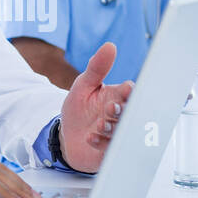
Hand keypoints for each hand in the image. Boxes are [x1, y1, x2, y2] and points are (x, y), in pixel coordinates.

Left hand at [58, 42, 133, 173]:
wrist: (67, 137)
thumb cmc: (79, 109)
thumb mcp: (83, 85)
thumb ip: (96, 68)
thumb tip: (109, 46)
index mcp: (118, 97)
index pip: (130, 92)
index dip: (130, 92)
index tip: (127, 90)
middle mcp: (120, 116)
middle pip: (129, 112)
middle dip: (121, 110)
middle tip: (111, 108)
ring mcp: (116, 134)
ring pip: (121, 131)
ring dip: (111, 127)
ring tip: (100, 123)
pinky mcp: (109, 150)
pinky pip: (110, 147)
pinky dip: (101, 142)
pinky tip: (91, 137)